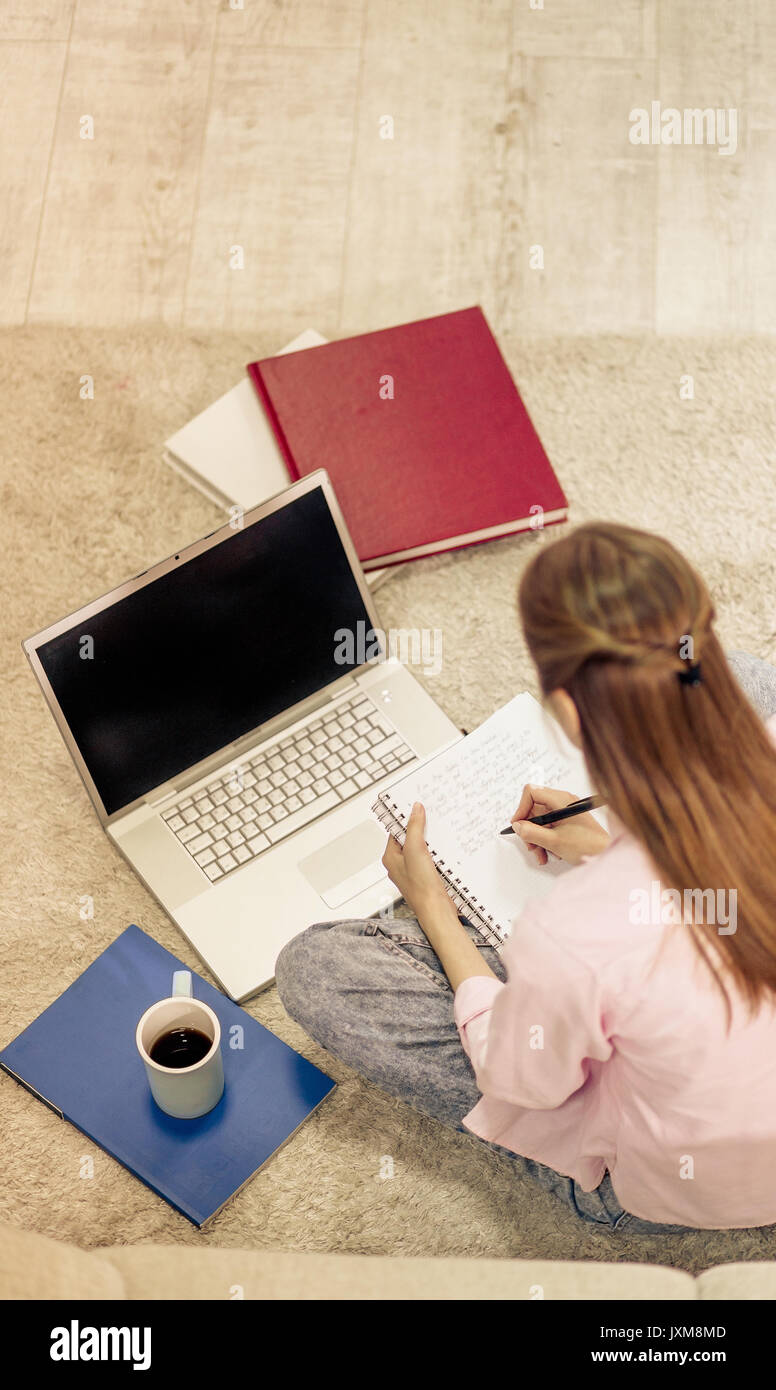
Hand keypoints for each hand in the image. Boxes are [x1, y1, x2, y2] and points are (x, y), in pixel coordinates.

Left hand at [381, 802, 451, 917]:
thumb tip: (415, 810)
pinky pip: (430, 859)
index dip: (406, 819)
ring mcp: (413, 872)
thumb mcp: (415, 849)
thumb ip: (414, 828)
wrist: (437, 910)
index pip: (396, 832)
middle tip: (430, 816)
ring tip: (438, 830)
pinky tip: (445, 848)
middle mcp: (400, 865)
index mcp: (391, 858)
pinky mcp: (426, 878)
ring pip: (421, 849)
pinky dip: (437, 853)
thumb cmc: (421, 888)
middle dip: (420, 829)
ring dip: (430, 841)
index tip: (416, 808)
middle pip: (409, 839)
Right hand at [510, 785, 609, 866]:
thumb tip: (517, 826)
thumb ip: (531, 832)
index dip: (521, 808)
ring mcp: (566, 812)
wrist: (606, 855)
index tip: (518, 824)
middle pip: (534, 809)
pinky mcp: (569, 822)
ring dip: (537, 838)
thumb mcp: (554, 841)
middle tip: (530, 845)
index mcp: (561, 799)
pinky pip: (550, 827)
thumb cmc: (588, 846)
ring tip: (542, 855)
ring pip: (541, 821)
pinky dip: (546, 840)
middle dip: (529, 829)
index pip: (532, 792)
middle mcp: (563, 802)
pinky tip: (550, 853)